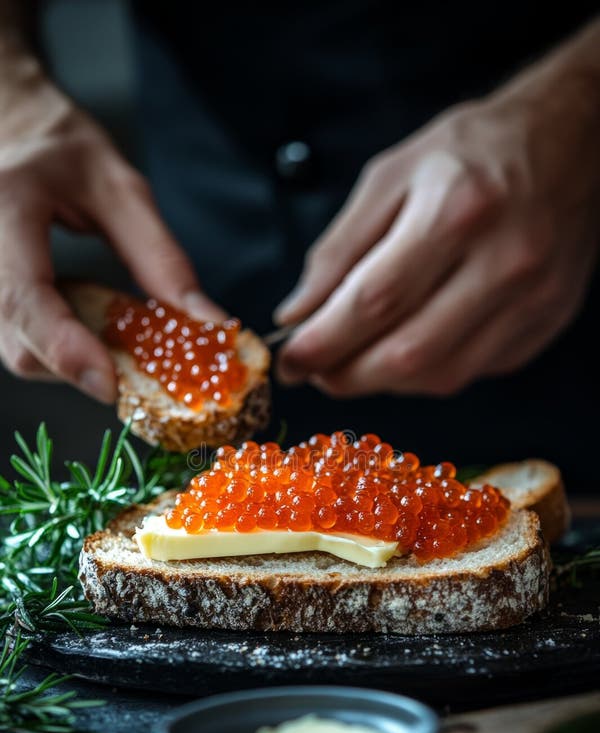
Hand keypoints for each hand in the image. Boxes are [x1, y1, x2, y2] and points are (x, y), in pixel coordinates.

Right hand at [0, 62, 221, 401]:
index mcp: (6, 206)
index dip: (66, 350)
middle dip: (80, 364)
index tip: (112, 384)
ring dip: (68, 356)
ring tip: (100, 319)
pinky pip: (14, 339)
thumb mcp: (121, 189)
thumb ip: (160, 258)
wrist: (8, 128)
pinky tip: (74, 315)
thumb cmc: (61, 151)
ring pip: (14, 350)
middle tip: (131, 360)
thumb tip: (205, 321)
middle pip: (18, 340)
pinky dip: (54, 344)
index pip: (25, 298)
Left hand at [275, 27, 599, 396]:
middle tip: (315, 371)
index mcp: (456, 209)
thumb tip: (300, 313)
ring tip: (356, 359)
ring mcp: (532, 298)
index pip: (374, 302)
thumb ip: (339, 249)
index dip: (322, 343)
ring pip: (441, 375)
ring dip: (384, 381)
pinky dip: (428, 372)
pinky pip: (473, 371)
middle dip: (346, 375)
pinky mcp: (545, 321)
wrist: (569, 142)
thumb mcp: (391, 176)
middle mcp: (503, 260)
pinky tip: (408, 347)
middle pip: (407, 353)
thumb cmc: (471, 153)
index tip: (289, 361)